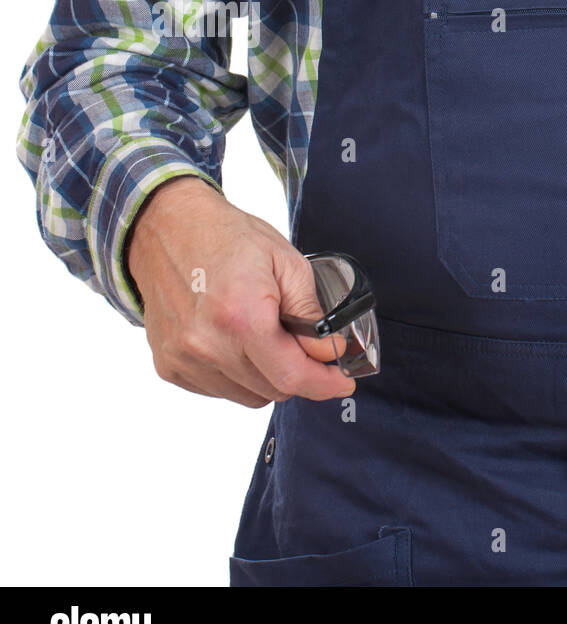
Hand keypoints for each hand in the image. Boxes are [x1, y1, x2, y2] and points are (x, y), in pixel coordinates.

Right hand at [127, 177, 356, 406]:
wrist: (167, 229)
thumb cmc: (226, 238)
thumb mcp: (287, 262)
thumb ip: (311, 313)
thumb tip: (328, 352)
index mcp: (240, 315)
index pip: (291, 375)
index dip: (324, 384)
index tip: (343, 382)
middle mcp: (206, 344)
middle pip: (273, 389)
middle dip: (301, 373)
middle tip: (307, 346)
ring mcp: (184, 358)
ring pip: (250, 395)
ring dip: (269, 376)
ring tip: (266, 335)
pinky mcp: (170, 365)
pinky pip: (221, 390)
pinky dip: (240, 375)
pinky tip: (239, 342)